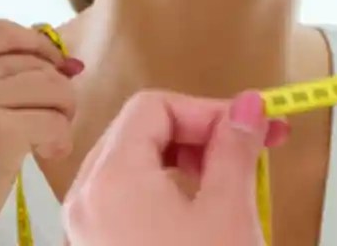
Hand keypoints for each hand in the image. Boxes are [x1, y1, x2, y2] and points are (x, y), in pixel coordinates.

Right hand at [0, 20, 82, 245]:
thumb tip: (56, 57)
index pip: (0, 31)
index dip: (37, 43)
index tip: (54, 64)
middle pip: (30, 60)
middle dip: (56, 85)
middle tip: (56, 114)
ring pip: (50, 85)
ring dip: (63, 111)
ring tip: (50, 136)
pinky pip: (54, 120)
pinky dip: (61, 137)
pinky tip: (47, 152)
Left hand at [62, 90, 288, 245]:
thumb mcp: (229, 213)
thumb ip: (235, 149)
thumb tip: (247, 107)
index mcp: (111, 179)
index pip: (154, 107)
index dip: (207, 110)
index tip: (251, 124)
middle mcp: (86, 200)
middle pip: (139, 133)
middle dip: (198, 134)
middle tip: (250, 147)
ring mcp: (86, 229)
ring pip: (133, 168)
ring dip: (183, 163)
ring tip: (230, 182)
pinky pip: (126, 202)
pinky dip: (164, 194)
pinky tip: (200, 213)